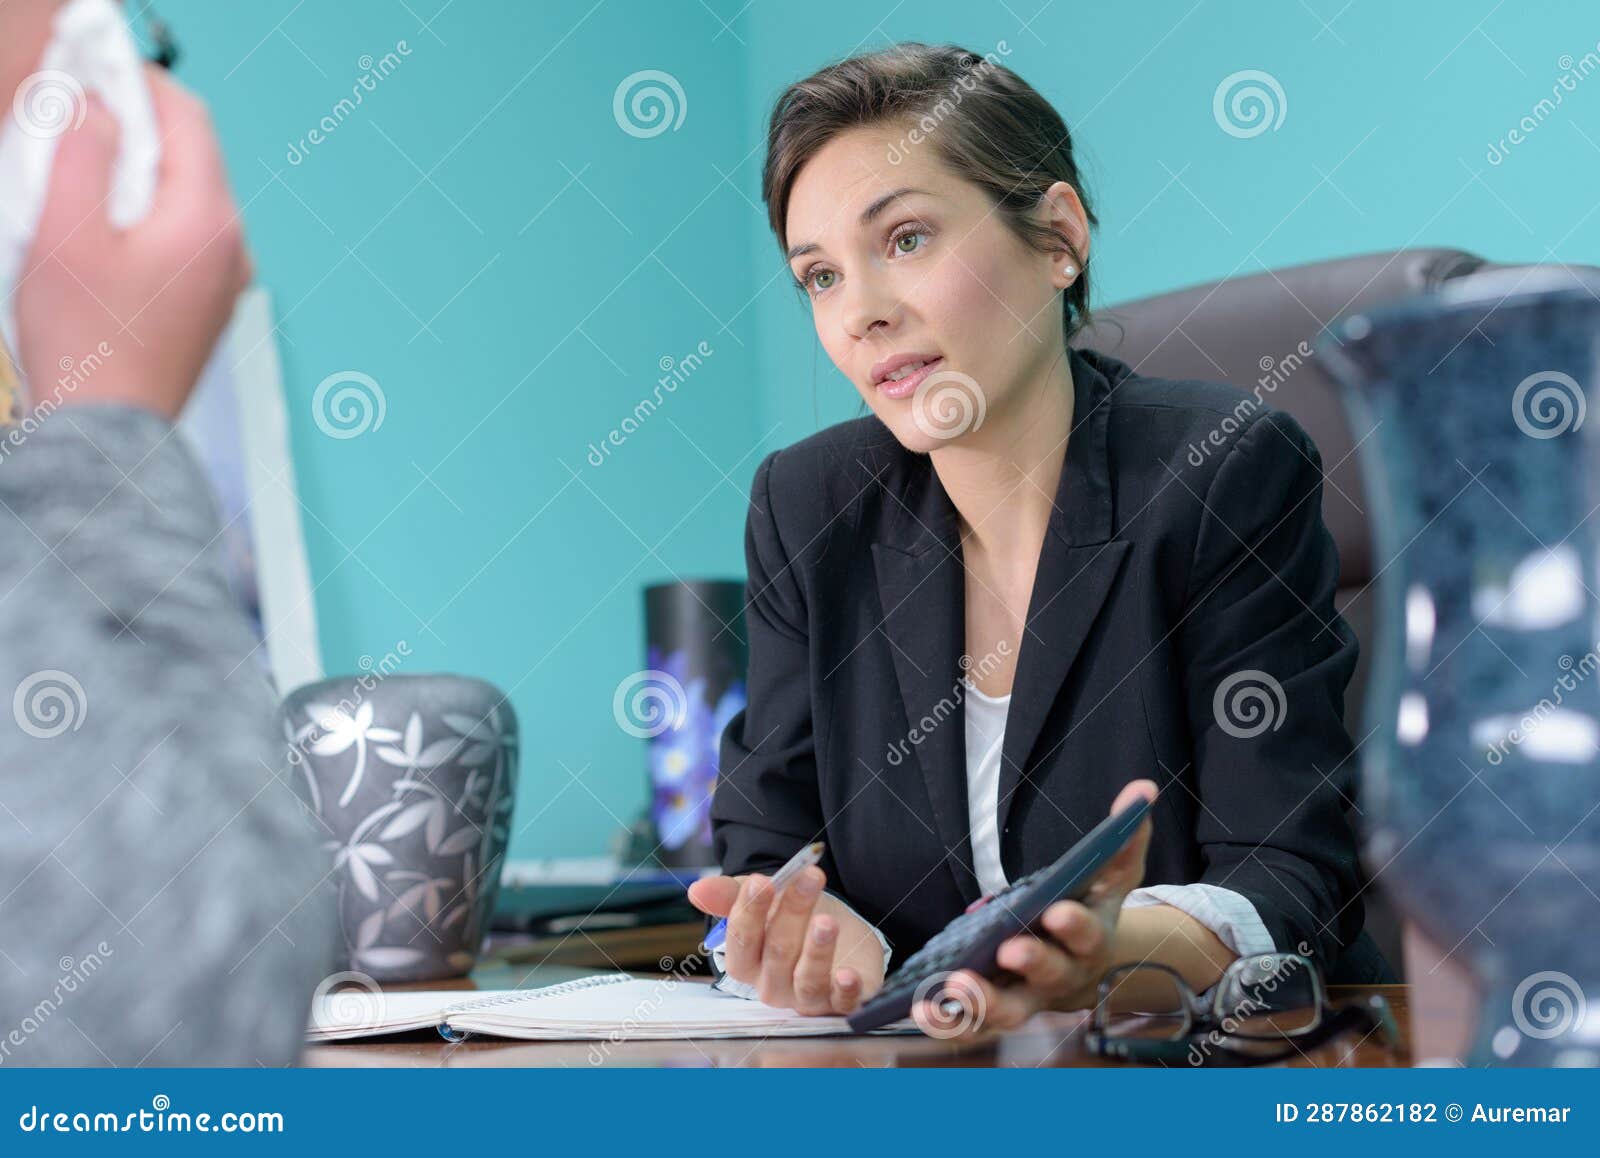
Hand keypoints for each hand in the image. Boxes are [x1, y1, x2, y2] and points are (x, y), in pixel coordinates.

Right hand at [15, 66, 251, 420]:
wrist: (111, 434)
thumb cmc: (87, 344)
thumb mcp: (66, 234)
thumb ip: (83, 155)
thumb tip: (97, 106)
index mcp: (208, 219)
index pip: (188, 119)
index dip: (139, 85)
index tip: (94, 76)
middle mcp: (233, 246)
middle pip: (189, 158)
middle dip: (133, 133)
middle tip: (74, 128)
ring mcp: (227, 279)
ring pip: (185, 198)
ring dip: (135, 179)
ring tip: (80, 190)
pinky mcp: (210, 304)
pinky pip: (183, 238)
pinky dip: (145, 220)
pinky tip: (101, 240)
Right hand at [687, 867, 886, 1015]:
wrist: (838, 932)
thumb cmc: (794, 918)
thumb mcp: (765, 900)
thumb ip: (731, 895)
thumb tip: (696, 890)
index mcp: (749, 963)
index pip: (741, 943)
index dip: (750, 912)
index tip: (761, 881)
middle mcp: (774, 986)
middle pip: (778, 952)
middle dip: (793, 911)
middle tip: (809, 877)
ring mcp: (808, 997)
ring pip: (807, 979)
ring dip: (817, 950)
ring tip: (826, 921)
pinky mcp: (842, 1001)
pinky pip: (843, 1002)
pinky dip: (846, 990)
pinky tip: (848, 974)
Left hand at [912, 778, 1157, 1038]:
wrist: (1080, 967)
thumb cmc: (1090, 911)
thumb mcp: (1112, 876)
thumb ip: (1123, 837)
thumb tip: (1142, 790)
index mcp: (1090, 941)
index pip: (1086, 934)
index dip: (1073, 925)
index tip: (1056, 911)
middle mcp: (1061, 976)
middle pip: (1049, 976)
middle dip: (1031, 962)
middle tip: (1008, 949)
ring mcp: (1027, 997)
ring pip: (1008, 1011)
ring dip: (981, 1003)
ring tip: (953, 988)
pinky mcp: (993, 1010)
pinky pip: (971, 1022)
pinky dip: (948, 1020)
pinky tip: (921, 1008)